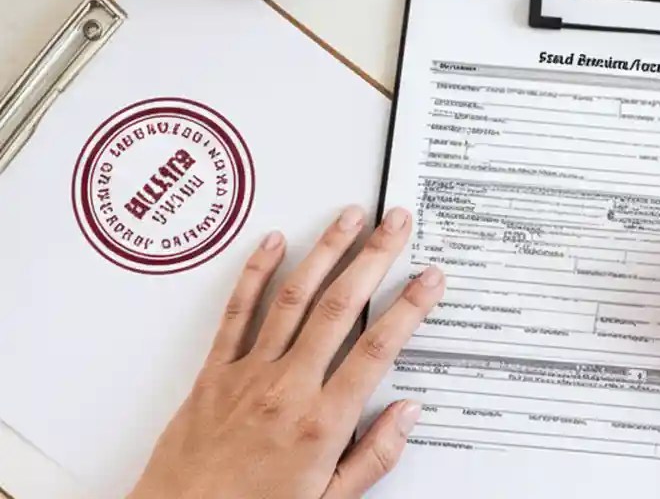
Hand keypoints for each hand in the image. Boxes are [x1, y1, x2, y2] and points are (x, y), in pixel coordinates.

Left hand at [128, 206, 444, 498]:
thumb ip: (373, 456)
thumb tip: (406, 415)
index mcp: (321, 423)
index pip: (378, 349)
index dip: (409, 307)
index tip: (429, 279)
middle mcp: (287, 389)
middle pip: (339, 307)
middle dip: (374, 256)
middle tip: (395, 223)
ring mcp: (248, 375)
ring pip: (294, 298)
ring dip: (325, 251)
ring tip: (347, 218)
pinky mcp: (214, 373)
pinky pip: (237, 313)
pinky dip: (256, 273)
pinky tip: (273, 243)